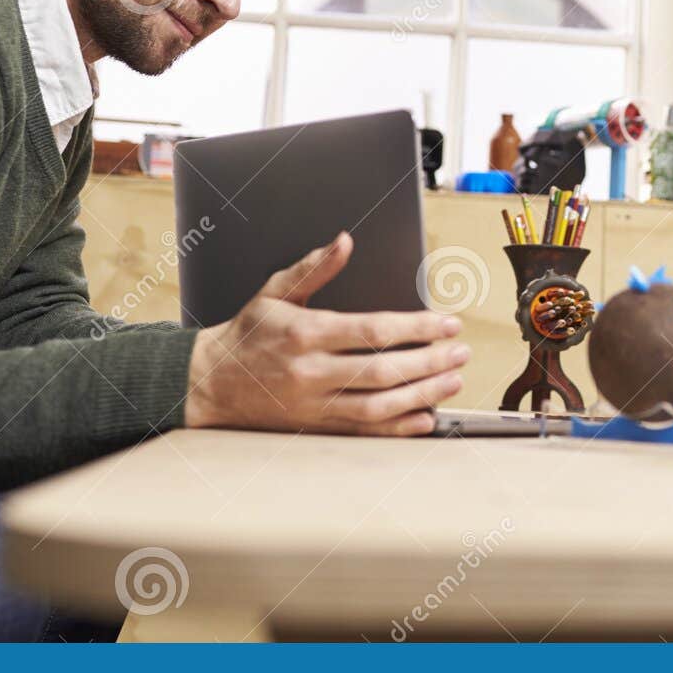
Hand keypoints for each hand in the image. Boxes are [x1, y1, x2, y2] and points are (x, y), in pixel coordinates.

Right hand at [185, 232, 469, 435]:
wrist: (210, 383)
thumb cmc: (248, 333)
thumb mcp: (275, 292)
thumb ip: (314, 268)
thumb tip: (344, 241)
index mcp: (306, 333)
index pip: (374, 330)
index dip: (417, 328)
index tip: (448, 323)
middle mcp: (312, 371)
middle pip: (383, 370)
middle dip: (430, 362)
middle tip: (461, 352)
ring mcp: (315, 404)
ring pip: (379, 405)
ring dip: (423, 394)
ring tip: (453, 381)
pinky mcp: (317, 426)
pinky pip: (365, 431)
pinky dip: (399, 428)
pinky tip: (426, 418)